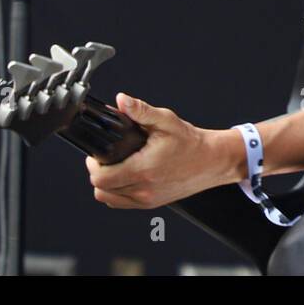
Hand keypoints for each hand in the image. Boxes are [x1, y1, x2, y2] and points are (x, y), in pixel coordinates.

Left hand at [84, 93, 244, 209]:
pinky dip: (117, 192)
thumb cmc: (190, 142)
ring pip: (110, 199)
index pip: (101, 178)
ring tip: (113, 167)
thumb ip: (140, 111)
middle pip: (102, 190)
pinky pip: (122, 203)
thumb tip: (122, 100)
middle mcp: (144, 189)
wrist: (211, 160)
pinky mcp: (152, 203)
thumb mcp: (165, 120)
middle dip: (98, 173)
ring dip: (106, 185)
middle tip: (103, 158)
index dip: (93, 165)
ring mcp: (148, 199)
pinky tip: (124, 177)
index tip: (97, 154)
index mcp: (143, 169)